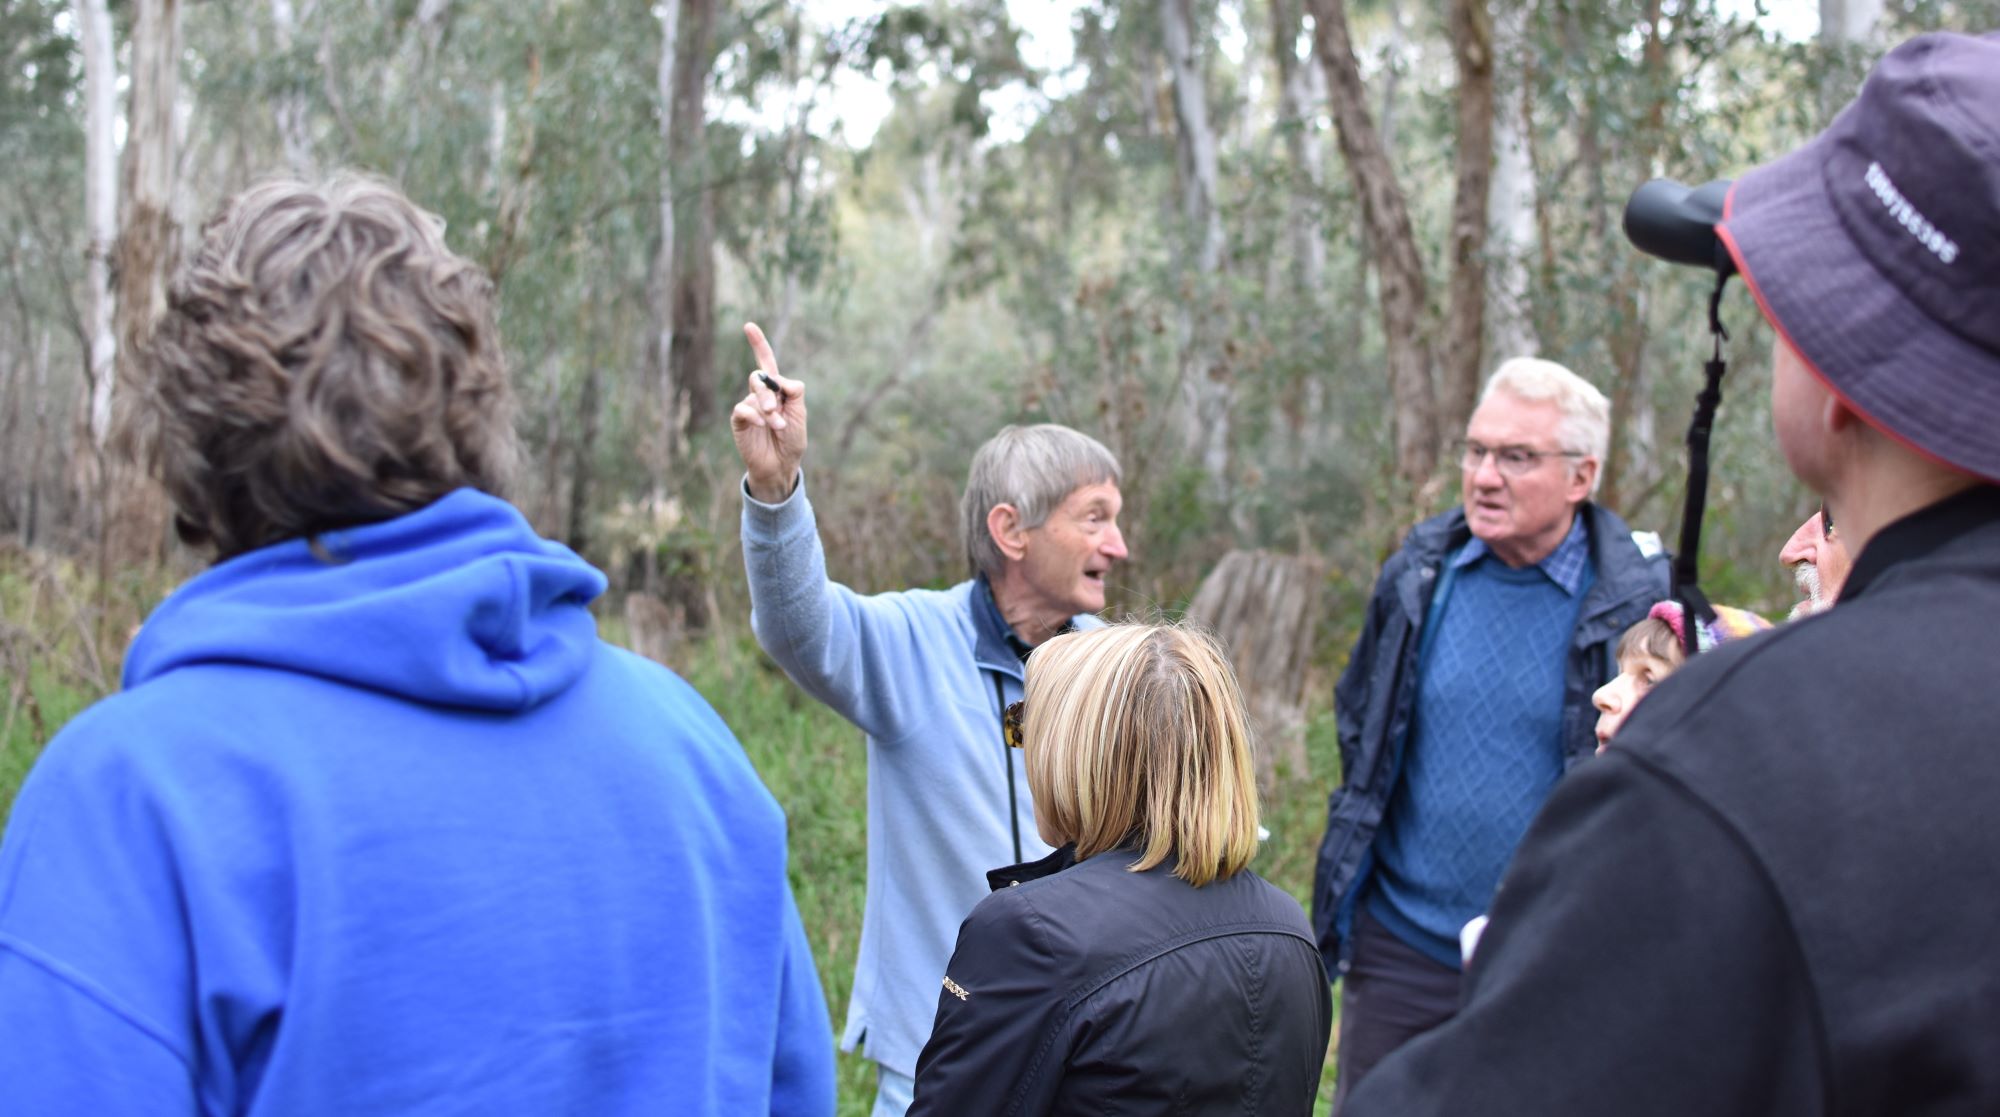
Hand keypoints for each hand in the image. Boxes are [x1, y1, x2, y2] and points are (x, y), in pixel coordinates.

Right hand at [730, 322, 807, 503]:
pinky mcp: (739, 420)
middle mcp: (761, 395)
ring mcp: (749, 407)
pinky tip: (763, 426)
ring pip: (754, 395)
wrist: (781, 465)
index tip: (748, 326)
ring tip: (777, 426)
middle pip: (760, 378)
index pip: (766, 363)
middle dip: (769, 392)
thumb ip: (795, 393)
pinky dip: (755, 416)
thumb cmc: (792, 440)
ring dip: (768, 410)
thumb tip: (782, 380)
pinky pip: (742, 409)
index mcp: (777, 390)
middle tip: (776, 411)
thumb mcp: (800, 414)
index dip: (758, 344)